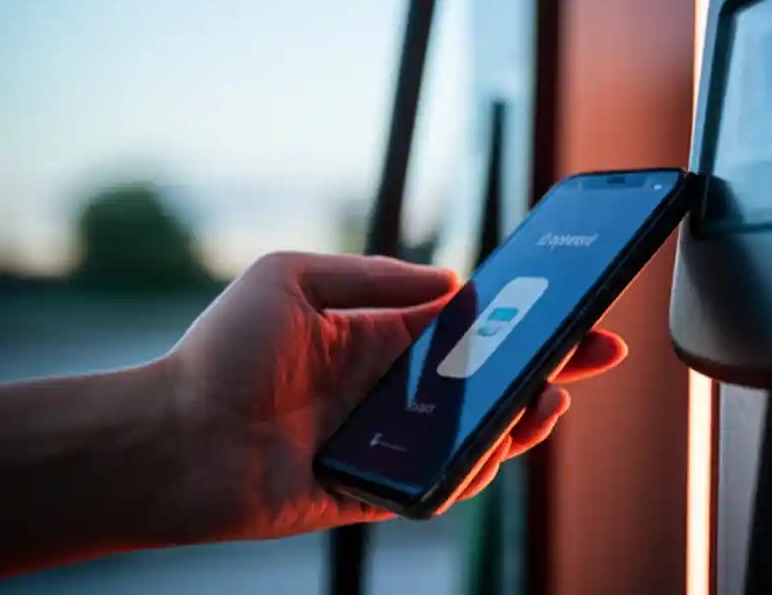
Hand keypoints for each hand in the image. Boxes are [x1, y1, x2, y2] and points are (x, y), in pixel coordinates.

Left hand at [160, 251, 626, 541]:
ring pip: (477, 435)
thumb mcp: (291, 280)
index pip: (470, 325)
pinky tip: (489, 447)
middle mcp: (393, 391)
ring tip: (546, 401)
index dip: (522, 315)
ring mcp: (390, 443)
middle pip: (490, 379)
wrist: (173, 440)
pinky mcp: (378, 492)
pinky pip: (441, 485)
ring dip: (521, 420)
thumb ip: (373, 278)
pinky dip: (472, 469)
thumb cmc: (221, 353)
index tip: (571, 302)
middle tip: (599, 353)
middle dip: (549, 366)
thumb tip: (451, 283)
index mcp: (380, 338)